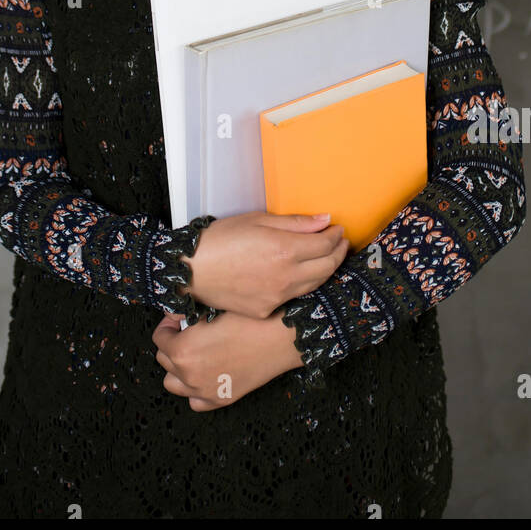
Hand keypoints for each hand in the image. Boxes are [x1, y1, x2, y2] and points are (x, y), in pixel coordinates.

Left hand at [152, 309, 303, 410]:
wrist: (279, 339)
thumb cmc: (249, 319)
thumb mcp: (212, 310)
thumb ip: (187, 315)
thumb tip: (174, 315)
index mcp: (183, 350)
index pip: (159, 338)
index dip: (167, 325)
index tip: (178, 319)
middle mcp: (189, 374)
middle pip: (164, 360)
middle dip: (172, 343)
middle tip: (187, 332)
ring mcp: (204, 390)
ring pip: (173, 383)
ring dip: (177, 368)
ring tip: (193, 354)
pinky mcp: (221, 399)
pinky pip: (194, 400)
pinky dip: (194, 389)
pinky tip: (205, 372)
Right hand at [179, 210, 348, 320]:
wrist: (190, 270)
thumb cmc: (220, 239)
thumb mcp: (257, 220)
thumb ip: (295, 223)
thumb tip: (325, 219)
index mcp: (285, 249)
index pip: (326, 243)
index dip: (336, 235)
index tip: (338, 228)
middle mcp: (286, 276)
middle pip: (327, 267)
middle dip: (338, 252)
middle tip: (341, 242)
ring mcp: (277, 297)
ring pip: (315, 285)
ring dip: (326, 269)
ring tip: (328, 256)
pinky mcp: (266, 309)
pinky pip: (294, 297)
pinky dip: (304, 284)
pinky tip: (302, 274)